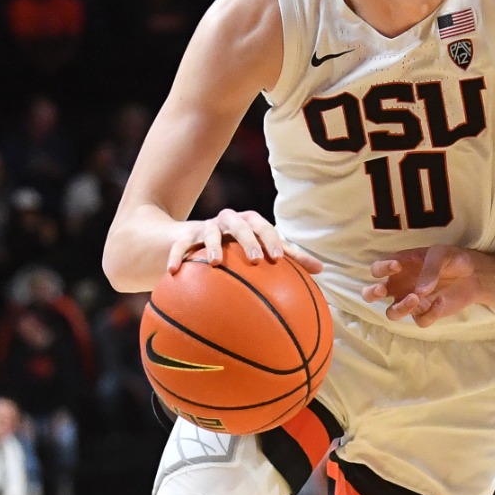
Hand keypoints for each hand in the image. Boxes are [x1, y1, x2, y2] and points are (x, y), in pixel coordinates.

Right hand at [165, 209, 323, 275]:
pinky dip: (176, 256)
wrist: (197, 237)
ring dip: (213, 246)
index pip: (264, 227)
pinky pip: (179, 245)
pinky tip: (173, 272)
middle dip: (247, 240)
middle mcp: (229, 222)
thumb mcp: (262, 250)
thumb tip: (321, 270)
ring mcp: (206, 227)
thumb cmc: (239, 247)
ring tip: (214, 263)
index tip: (278, 260)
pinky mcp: (185, 236)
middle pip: (239, 224)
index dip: (271, 241)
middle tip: (255, 260)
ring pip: (209, 231)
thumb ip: (290, 258)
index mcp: (250, 224)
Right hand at [364, 245, 481, 325]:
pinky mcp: (426, 314)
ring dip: (400, 308)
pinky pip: (420, 320)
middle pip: (371, 295)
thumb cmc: (452, 259)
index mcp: (398, 267)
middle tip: (382, 290)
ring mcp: (411, 302)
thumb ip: (430, 268)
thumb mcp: (442, 255)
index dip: (381, 269)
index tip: (397, 266)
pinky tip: (441, 301)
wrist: (474, 274)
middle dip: (371, 294)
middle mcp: (400, 285)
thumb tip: (420, 291)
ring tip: (415, 298)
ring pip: (392, 313)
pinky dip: (430, 313)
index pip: (377, 270)